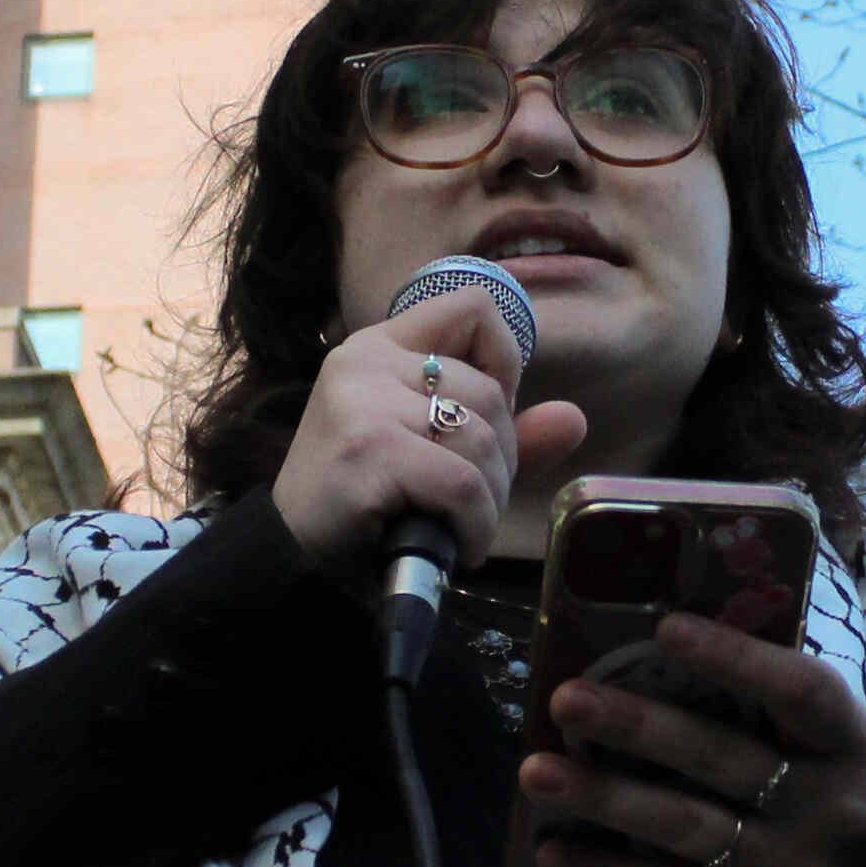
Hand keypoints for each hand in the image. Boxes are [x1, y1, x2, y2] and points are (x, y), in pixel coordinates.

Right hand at [269, 298, 581, 594]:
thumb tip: (574, 419)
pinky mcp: (369, 450)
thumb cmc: (362, 506)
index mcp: (380, 347)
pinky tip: (457, 546)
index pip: (471, 307)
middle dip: (501, 459)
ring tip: (461, 526)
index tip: (489, 416)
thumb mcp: (432, 456)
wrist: (292, 559)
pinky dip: (475, 525)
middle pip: (489, 391)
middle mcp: (367, 362)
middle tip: (469, 501)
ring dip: (489, 500)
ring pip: (482, 438)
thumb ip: (501, 435)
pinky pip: (463, 483)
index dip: (504, 359)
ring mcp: (364, 402)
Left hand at [517, 612, 865, 866]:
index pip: (799, 692)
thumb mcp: (835, 740)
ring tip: (536, 772)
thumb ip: (774, 700)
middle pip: (723, 760)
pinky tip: (551, 851)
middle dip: (640, 727)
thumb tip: (667, 632)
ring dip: (606, 798)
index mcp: (847, 745)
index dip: (735, 659)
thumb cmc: (833, 788)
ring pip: (686, 828)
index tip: (666, 628)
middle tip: (565, 697)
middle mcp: (820, 807)